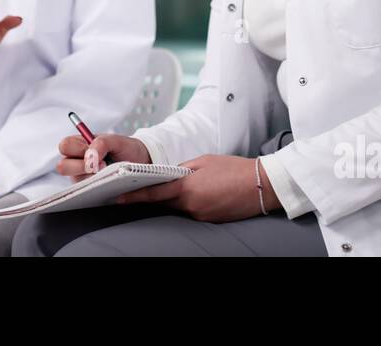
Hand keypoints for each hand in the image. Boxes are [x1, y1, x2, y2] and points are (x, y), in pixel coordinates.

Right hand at [55, 133, 151, 183]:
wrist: (141, 162)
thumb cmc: (125, 149)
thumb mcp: (116, 140)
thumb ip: (102, 142)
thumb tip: (90, 156)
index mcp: (80, 145)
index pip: (65, 146)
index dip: (77, 149)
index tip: (92, 151)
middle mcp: (76, 161)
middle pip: (62, 166)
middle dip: (81, 166)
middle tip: (101, 165)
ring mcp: (81, 177)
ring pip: (73, 180)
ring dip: (91, 177)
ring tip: (106, 174)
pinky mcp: (88, 190)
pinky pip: (84, 192)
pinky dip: (96, 188)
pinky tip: (107, 184)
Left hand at [114, 154, 279, 222]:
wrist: (261, 185)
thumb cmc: (234, 168)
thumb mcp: (204, 161)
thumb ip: (182, 168)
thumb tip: (170, 174)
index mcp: (186, 187)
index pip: (154, 194)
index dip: (135, 196)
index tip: (118, 198)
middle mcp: (191, 205)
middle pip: (166, 201)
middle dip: (158, 194)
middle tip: (149, 185)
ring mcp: (200, 215)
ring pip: (180, 207)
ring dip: (180, 197)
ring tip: (195, 184)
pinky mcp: (210, 220)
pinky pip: (194, 211)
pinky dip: (193, 202)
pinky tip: (205, 192)